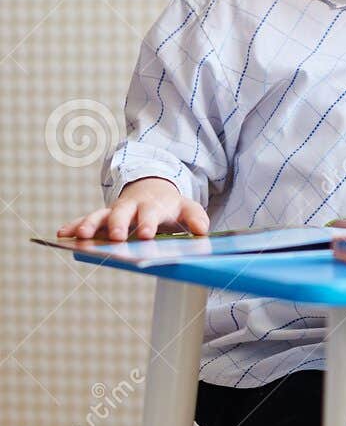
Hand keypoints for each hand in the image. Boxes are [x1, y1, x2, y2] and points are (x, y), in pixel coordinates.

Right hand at [57, 177, 209, 241]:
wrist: (152, 188)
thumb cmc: (169, 205)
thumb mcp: (186, 208)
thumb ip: (196, 217)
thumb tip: (202, 231)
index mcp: (152, 205)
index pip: (150, 214)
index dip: (148, 223)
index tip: (146, 235)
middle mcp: (131, 207)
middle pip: (122, 214)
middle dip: (118, 225)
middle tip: (116, 238)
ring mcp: (114, 211)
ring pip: (100, 216)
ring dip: (90, 225)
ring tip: (82, 237)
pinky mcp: (102, 216)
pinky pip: (86, 220)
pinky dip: (74, 226)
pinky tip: (62, 234)